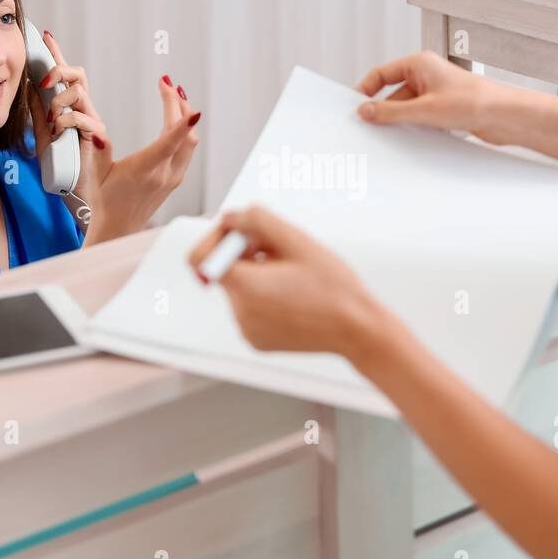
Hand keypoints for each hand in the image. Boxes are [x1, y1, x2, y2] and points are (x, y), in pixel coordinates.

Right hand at [27, 31, 199, 240]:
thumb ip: (98, 152)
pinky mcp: (175, 179)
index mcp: (146, 170)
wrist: (118, 229)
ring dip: (185, 117)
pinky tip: (176, 120)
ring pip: (190, 142)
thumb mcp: (97, 176)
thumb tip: (98, 133)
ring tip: (174, 96)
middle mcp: (165, 173)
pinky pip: (188, 150)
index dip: (181, 121)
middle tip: (167, 84)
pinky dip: (184, 131)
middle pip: (185, 135)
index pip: (170, 141)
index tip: (186, 101)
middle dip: (179, 105)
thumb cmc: (106, 203)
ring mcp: (173, 177)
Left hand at [188, 206, 387, 359]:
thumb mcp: (297, 239)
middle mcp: (240, 312)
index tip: (241, 233)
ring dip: (257, 273)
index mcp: (245, 287)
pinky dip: (264, 295)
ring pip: (238, 287)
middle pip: (224, 270)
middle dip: (246, 253)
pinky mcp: (257, 340)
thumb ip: (257, 219)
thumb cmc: (334, 285)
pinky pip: (249, 308)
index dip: (216, 237)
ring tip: (293, 274)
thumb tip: (229, 218)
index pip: (200, 257)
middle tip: (281, 250)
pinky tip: (293, 293)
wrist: (357, 329)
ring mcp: (247, 330)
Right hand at [355, 50, 523, 145]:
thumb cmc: (473, 102)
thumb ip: (390, 111)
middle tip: (371, 127)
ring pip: (407, 108)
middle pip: (393, 93)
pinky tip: (415, 137)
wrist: (503, 116)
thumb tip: (366, 111)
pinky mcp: (444, 109)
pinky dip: (415, 127)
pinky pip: (421, 117)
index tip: (356, 108)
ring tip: (396, 135)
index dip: (366, 90)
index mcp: (419, 64)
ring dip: (402, 121)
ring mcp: (436, 92)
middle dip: (384, 110)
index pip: (382, 74)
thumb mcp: (423, 109)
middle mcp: (427, 75)